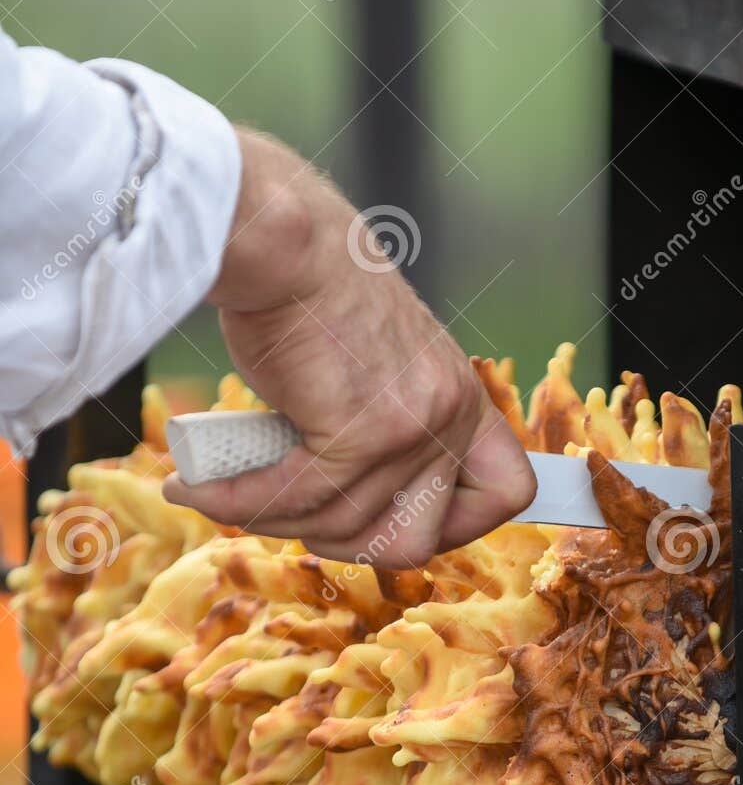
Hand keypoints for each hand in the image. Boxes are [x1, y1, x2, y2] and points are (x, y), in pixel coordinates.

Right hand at [162, 129, 534, 566]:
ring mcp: (411, 427)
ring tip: (217, 495)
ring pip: (342, 527)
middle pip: (415, 541)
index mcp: (462, 398)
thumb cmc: (307, 297)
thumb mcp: (373, 371)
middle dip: (345, 544)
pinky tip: (193, 488)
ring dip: (270, 520)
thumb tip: (345, 512)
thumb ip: (382, 433)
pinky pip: (297, 499)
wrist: (279, 241)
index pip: (508, 492)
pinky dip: (239, 502)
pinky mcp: (360, 431)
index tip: (395, 521)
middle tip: (291, 517)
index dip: (461, 526)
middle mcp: (450, 414)